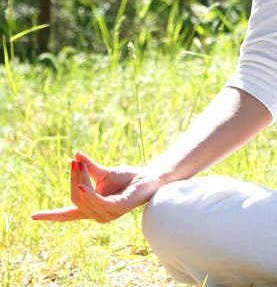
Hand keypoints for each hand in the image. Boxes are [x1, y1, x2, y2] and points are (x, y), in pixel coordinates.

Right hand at [31, 151, 161, 223]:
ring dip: (81, 180)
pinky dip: (89, 194)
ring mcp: (107, 214)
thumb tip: (74, 155)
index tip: (32, 217)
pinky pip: (98, 203)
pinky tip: (84, 185)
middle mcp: (97, 214)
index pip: (67, 215)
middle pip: (74, 199)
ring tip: (79, 164)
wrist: (148, 177)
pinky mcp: (117, 208)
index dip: (50, 216)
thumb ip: (88, 167)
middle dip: (72, 180)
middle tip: (73, 162)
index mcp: (91, 207)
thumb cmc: (126, 178)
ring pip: (84, 199)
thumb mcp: (103, 172)